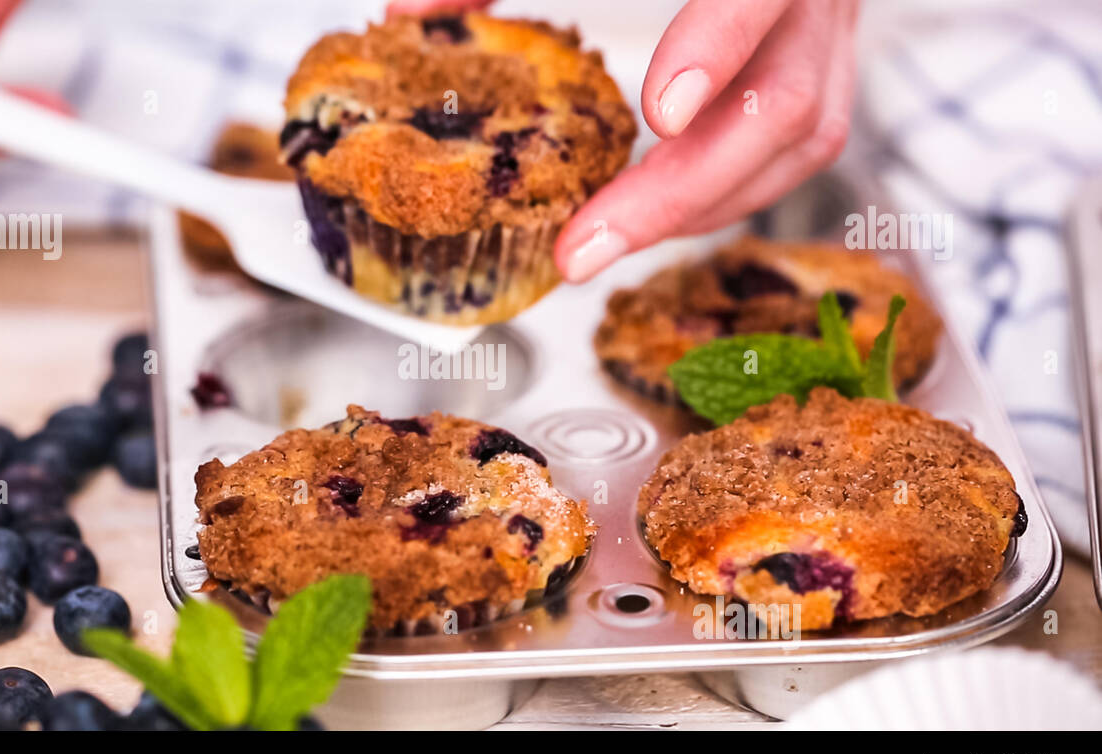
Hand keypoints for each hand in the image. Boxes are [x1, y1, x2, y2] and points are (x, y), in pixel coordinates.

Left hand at [388, 0, 859, 281]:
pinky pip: (793, 149)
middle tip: (586, 245)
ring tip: (607, 242)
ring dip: (698, 208)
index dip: (718, 47)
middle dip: (679, 192)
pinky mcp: (823, 64)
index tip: (655, 117)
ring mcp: (831, 29)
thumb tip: (407, 12)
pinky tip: (653, 212)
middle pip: (783, 104)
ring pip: (799, 142)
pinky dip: (722, 189)